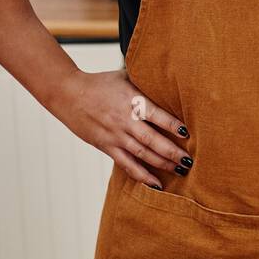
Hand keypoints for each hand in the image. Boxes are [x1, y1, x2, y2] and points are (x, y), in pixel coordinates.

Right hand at [51, 69, 190, 189]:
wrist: (68, 94)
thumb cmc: (100, 83)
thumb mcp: (125, 76)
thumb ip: (145, 81)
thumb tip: (169, 75)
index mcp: (132, 100)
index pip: (157, 115)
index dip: (173, 125)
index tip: (188, 133)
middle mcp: (125, 120)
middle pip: (152, 139)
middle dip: (172, 152)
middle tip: (190, 161)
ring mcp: (115, 135)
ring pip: (142, 154)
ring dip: (162, 164)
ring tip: (180, 171)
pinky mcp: (106, 146)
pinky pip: (126, 164)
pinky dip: (141, 175)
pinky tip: (156, 183)